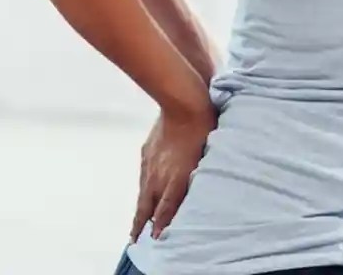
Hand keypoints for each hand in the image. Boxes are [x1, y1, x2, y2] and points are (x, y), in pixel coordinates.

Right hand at [131, 107, 214, 241]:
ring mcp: (150, 164)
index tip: (156, 239)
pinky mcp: (147, 153)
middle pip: (147, 207)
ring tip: (138, 222)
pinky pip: (144, 176)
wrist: (183, 103)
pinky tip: (145, 191)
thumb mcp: (205, 157)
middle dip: (142, 224)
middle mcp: (159, 176)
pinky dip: (144, 188)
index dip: (160, 226)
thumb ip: (197, 179)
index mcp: (175, 179)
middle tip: (137, 239)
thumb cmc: (203, 128)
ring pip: (144, 193)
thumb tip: (194, 192)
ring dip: (141, 209)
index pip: (165, 210)